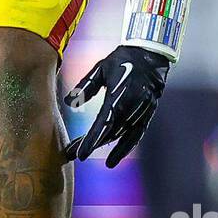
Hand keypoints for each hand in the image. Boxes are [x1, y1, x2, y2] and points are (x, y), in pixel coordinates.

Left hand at [63, 44, 168, 168]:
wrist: (150, 55)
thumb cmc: (122, 60)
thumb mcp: (100, 69)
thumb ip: (85, 87)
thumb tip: (68, 102)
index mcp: (118, 95)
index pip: (103, 124)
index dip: (91, 140)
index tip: (80, 153)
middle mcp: (132, 107)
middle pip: (111, 133)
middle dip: (94, 145)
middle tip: (76, 155)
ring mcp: (142, 111)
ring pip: (125, 136)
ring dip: (114, 150)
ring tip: (103, 163)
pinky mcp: (148, 113)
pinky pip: (138, 133)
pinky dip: (128, 145)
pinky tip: (119, 155)